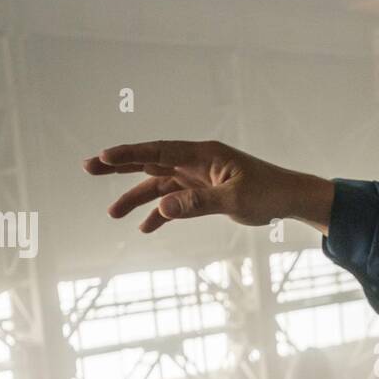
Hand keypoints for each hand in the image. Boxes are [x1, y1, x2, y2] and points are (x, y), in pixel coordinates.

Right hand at [84, 140, 332, 233]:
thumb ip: (198, 203)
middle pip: (151, 160)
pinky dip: (161, 213)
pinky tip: (145, 228)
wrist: (290, 198)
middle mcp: (197, 161)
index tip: (104, 158)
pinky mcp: (204, 191)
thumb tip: (163, 207)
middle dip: (120, 166)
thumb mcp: (234, 201)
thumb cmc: (268, 193)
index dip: (130, 153)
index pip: (160, 150)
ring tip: (112, 214)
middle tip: (88, 168)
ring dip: (136, 197)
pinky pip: (175, 200)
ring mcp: (198, 176)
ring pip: (159, 183)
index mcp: (204, 154)